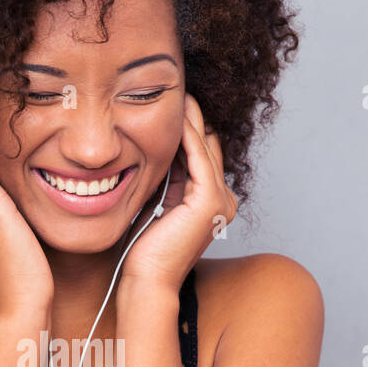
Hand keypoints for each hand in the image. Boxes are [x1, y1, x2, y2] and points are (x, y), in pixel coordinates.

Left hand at [119, 93, 237, 291]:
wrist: (147, 280)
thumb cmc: (144, 250)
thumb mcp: (155, 202)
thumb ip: (163, 177)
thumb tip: (151, 147)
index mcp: (211, 200)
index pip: (201, 152)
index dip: (185, 126)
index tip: (167, 102)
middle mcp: (223, 198)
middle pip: (207, 144)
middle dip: (191, 116)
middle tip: (173, 86)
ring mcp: (221, 200)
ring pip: (205, 146)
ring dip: (190, 118)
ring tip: (175, 91)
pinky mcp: (210, 200)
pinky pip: (198, 157)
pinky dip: (186, 134)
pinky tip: (175, 113)